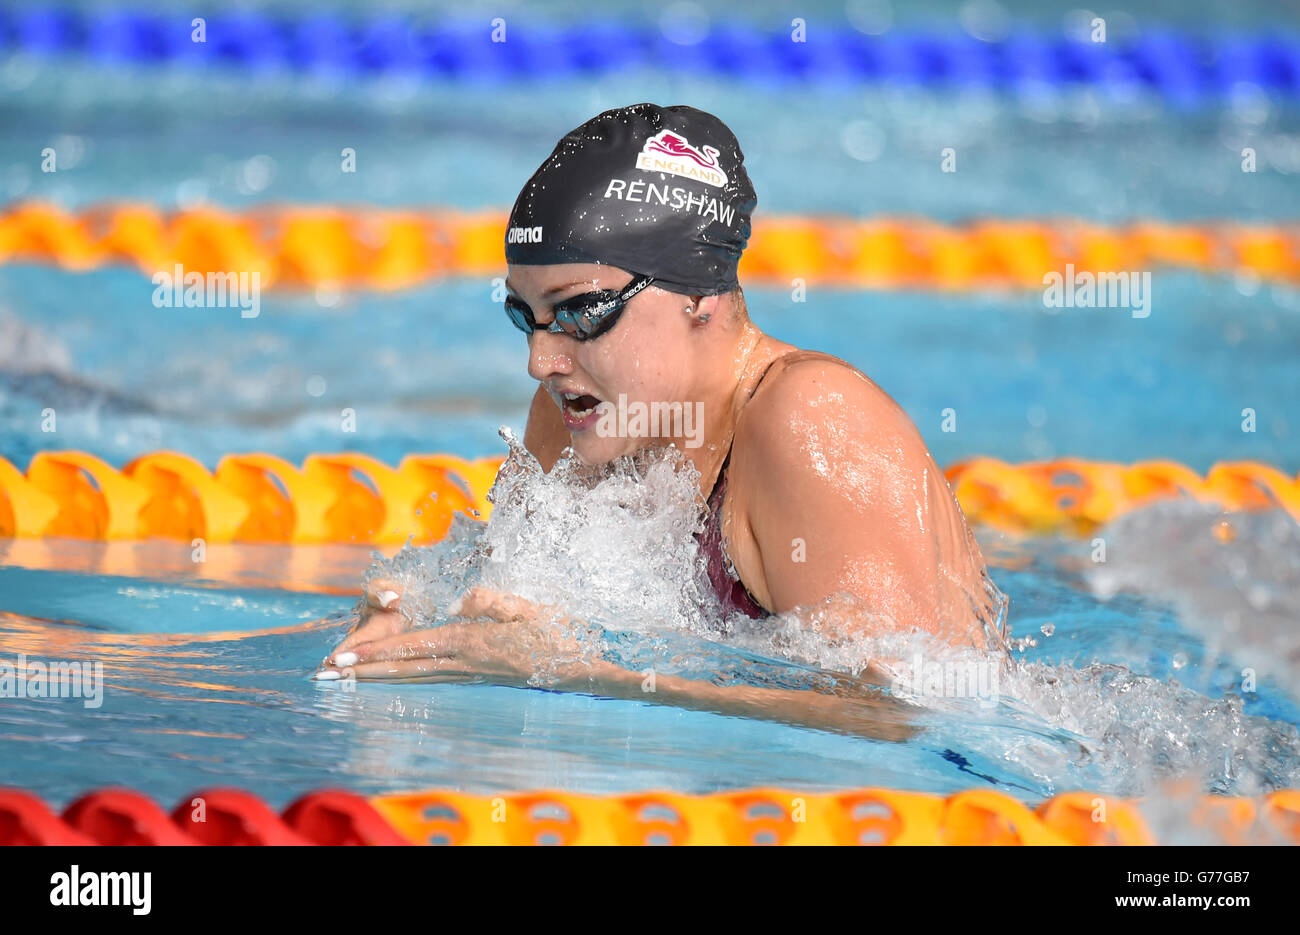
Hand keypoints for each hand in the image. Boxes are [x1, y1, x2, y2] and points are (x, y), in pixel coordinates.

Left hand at [314, 587, 583, 684]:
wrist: (581, 670)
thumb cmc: (559, 635)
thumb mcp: (530, 609)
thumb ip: (493, 601)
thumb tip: (461, 599)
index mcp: (473, 641)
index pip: (415, 646)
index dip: (379, 651)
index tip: (347, 656)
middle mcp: (465, 662)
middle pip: (406, 667)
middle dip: (366, 670)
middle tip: (328, 673)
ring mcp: (470, 673)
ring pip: (416, 675)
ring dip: (380, 676)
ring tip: (348, 677)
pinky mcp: (478, 676)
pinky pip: (433, 677)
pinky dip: (406, 677)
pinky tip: (393, 678)